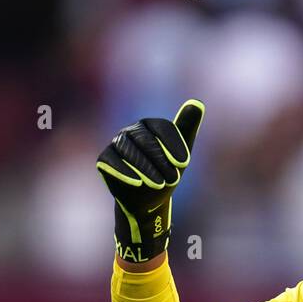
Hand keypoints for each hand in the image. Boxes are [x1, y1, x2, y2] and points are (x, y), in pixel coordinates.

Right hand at [96, 99, 204, 263]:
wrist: (149, 199)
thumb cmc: (166, 173)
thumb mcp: (181, 154)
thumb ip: (187, 128)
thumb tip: (198, 102)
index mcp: (151, 125)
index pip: (162, 128)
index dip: (174, 145)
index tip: (184, 164)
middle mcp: (132, 131)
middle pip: (145, 139)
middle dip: (160, 160)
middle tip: (173, 179)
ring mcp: (117, 144)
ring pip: (128, 150)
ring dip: (145, 167)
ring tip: (160, 183)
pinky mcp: (104, 159)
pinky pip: (111, 160)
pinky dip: (124, 171)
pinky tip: (137, 182)